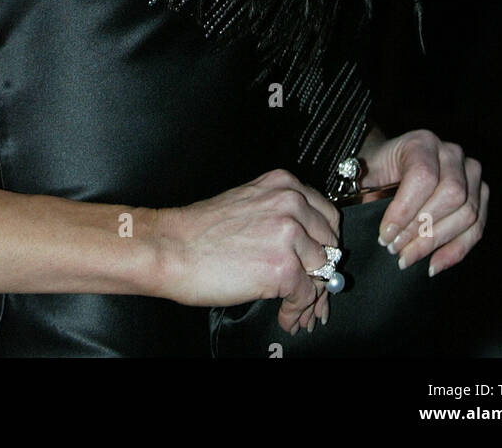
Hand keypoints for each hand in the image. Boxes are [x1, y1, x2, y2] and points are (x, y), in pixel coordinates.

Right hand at [156, 168, 339, 334]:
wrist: (171, 247)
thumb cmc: (199, 231)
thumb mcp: (248, 205)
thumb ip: (281, 217)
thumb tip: (305, 248)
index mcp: (283, 185)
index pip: (326, 215)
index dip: (325, 245)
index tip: (321, 263)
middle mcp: (291, 203)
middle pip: (330, 244)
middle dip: (323, 272)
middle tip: (313, 293)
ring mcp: (290, 235)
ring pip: (322, 272)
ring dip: (310, 296)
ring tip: (298, 310)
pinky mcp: (284, 267)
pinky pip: (305, 295)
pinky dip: (297, 311)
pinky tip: (286, 316)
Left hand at [359, 128, 487, 277]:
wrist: (394, 164)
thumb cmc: (380, 170)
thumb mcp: (368, 175)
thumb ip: (371, 195)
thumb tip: (385, 232)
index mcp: (422, 142)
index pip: (423, 176)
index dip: (405, 210)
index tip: (385, 235)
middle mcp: (451, 153)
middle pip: (451, 195)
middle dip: (421, 229)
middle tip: (396, 249)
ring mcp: (471, 173)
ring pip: (467, 214)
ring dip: (435, 243)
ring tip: (408, 257)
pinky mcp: (481, 195)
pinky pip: (477, 228)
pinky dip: (456, 251)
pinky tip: (434, 264)